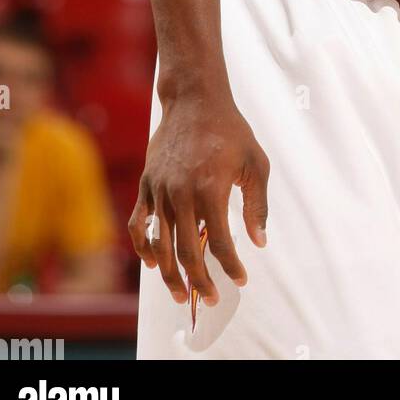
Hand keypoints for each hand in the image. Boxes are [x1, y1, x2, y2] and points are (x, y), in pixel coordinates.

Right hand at [129, 94, 269, 307]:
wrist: (195, 100)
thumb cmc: (230, 130)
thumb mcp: (256, 164)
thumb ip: (257, 205)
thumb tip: (259, 242)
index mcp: (211, 190)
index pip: (221, 243)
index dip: (231, 267)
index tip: (240, 279)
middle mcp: (182, 194)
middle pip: (188, 253)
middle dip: (200, 282)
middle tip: (210, 298)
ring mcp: (160, 191)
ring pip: (161, 245)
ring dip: (170, 275)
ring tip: (180, 294)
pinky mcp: (147, 185)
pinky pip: (140, 225)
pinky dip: (144, 248)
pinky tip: (154, 263)